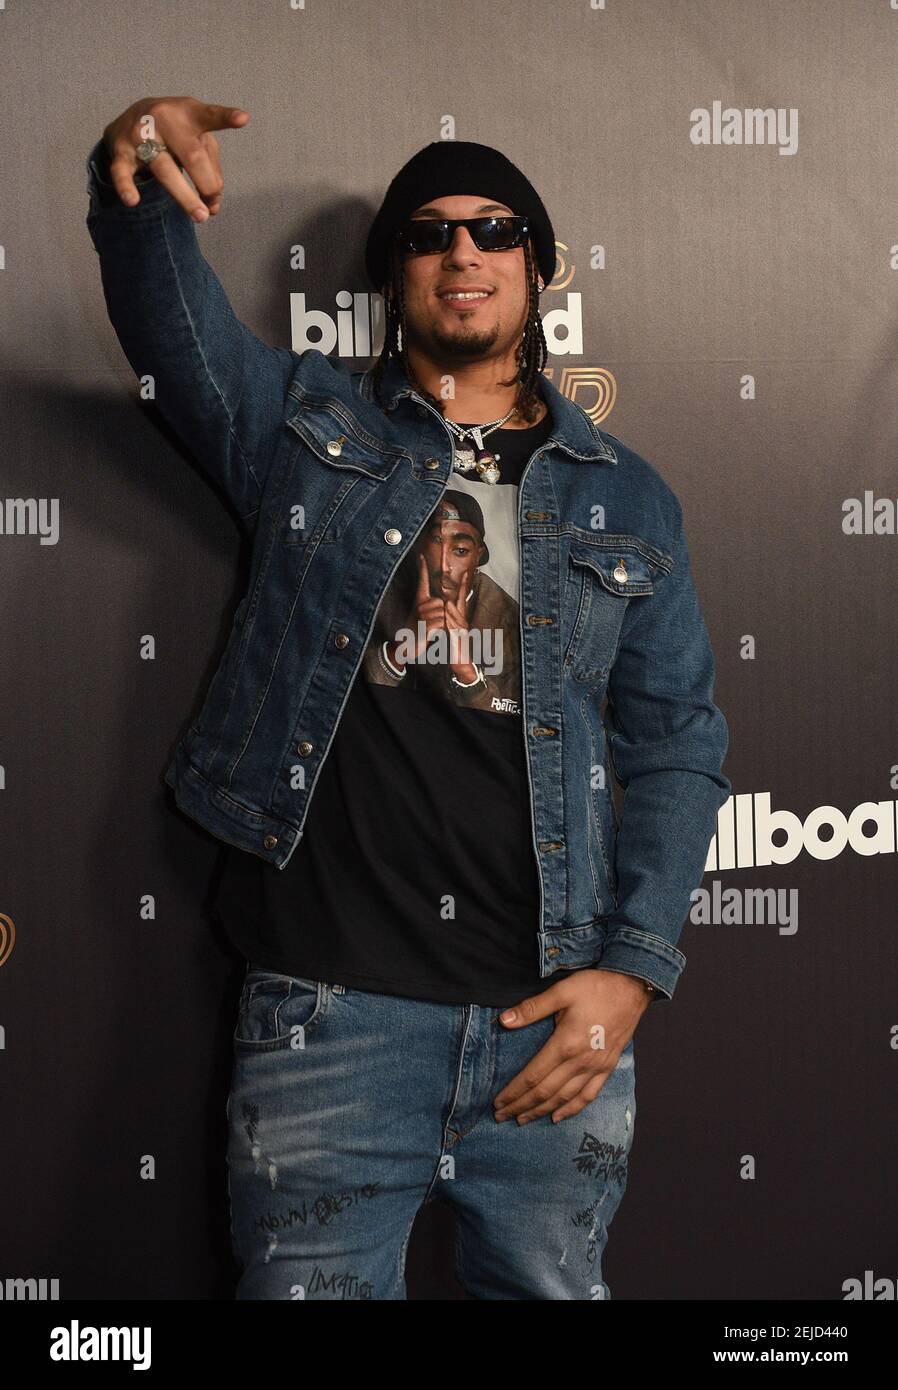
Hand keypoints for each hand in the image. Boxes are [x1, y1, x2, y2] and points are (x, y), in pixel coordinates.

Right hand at [102, 95, 249, 220]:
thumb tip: (213, 207)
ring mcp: (140, 134)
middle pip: (191, 156)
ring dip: (185, 197)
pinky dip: (126, 186)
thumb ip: (213, 171)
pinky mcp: (121, 151)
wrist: (131, 118)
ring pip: (165, 170)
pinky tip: (132, 201)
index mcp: (188, 113)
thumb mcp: (198, 139)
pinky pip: (122, 172)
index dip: (225, 117)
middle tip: (213, 207)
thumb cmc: (177, 133)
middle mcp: (163, 119)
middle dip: (207, 184)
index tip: (242, 119)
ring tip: (201, 216)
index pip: (208, 115)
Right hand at [388, 553, 474, 678]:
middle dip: (443, 614)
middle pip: (440, 602)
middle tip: (433, 624)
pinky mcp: (423, 626)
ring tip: (432, 630)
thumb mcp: (424, 617)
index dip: (422, 568)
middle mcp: (419, 606)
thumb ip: (433, 608)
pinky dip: (441, 630)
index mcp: (419, 602)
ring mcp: (420, 616)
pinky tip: (432, 634)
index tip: (421, 555)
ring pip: (442, 613)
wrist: (408, 647)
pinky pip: (441, 623)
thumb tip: (442, 601)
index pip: (421, 582)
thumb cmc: (419, 631)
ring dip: (442, 623)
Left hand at [493, 969, 651, 1124]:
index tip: (498, 1103)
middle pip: (545, 1092)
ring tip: (523, 1120)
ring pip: (564, 1098)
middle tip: (501, 1117)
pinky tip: (558, 1116)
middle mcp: (580, 1061)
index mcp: (565, 1044)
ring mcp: (595, 1067)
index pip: (533, 1076)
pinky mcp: (607, 1067)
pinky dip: (571, 1109)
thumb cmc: (596, 987)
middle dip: (521, 1107)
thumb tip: (504, 1020)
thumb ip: (532, 1008)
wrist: (632, 988)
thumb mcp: (562, 991)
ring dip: (541, 1112)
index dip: (513, 1092)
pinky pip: (588, 1096)